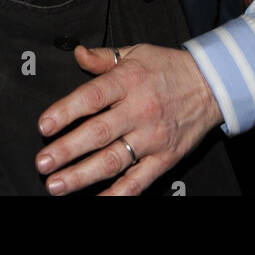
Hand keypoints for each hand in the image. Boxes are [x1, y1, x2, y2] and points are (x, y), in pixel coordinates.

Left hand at [35, 44, 221, 196]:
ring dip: (82, 176)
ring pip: (113, 161)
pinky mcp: (164, 158)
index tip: (45, 125)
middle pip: (98, 133)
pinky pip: (138, 181)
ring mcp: (152, 137)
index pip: (92, 97)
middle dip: (67, 150)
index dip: (66, 111)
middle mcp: (139, 110)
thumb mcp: (135, 52)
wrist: (211, 85)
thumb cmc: (168, 68)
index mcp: (129, 80)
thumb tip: (77, 54)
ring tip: (57, 185)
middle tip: (43, 163)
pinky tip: (97, 201)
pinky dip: (117, 195)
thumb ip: (103, 57)